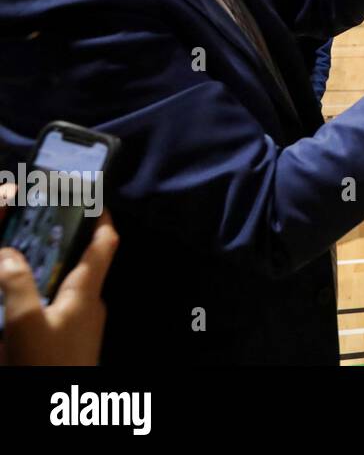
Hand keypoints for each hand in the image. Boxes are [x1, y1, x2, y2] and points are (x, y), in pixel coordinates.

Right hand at [0, 210, 117, 365]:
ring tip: (21, 256)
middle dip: (63, 242)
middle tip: (37, 224)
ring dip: (48, 269)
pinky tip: (19, 299)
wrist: (64, 415)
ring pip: (67, 286)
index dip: (102, 218)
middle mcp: (91, 304)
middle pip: (84, 262)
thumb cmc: (48, 365)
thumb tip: (6, 253)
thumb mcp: (25, 323)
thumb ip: (16, 284)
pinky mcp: (71, 342)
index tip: (91, 197)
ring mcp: (83, 325)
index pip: (106, 244)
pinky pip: (58, 307)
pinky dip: (42, 293)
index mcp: (87, 292)